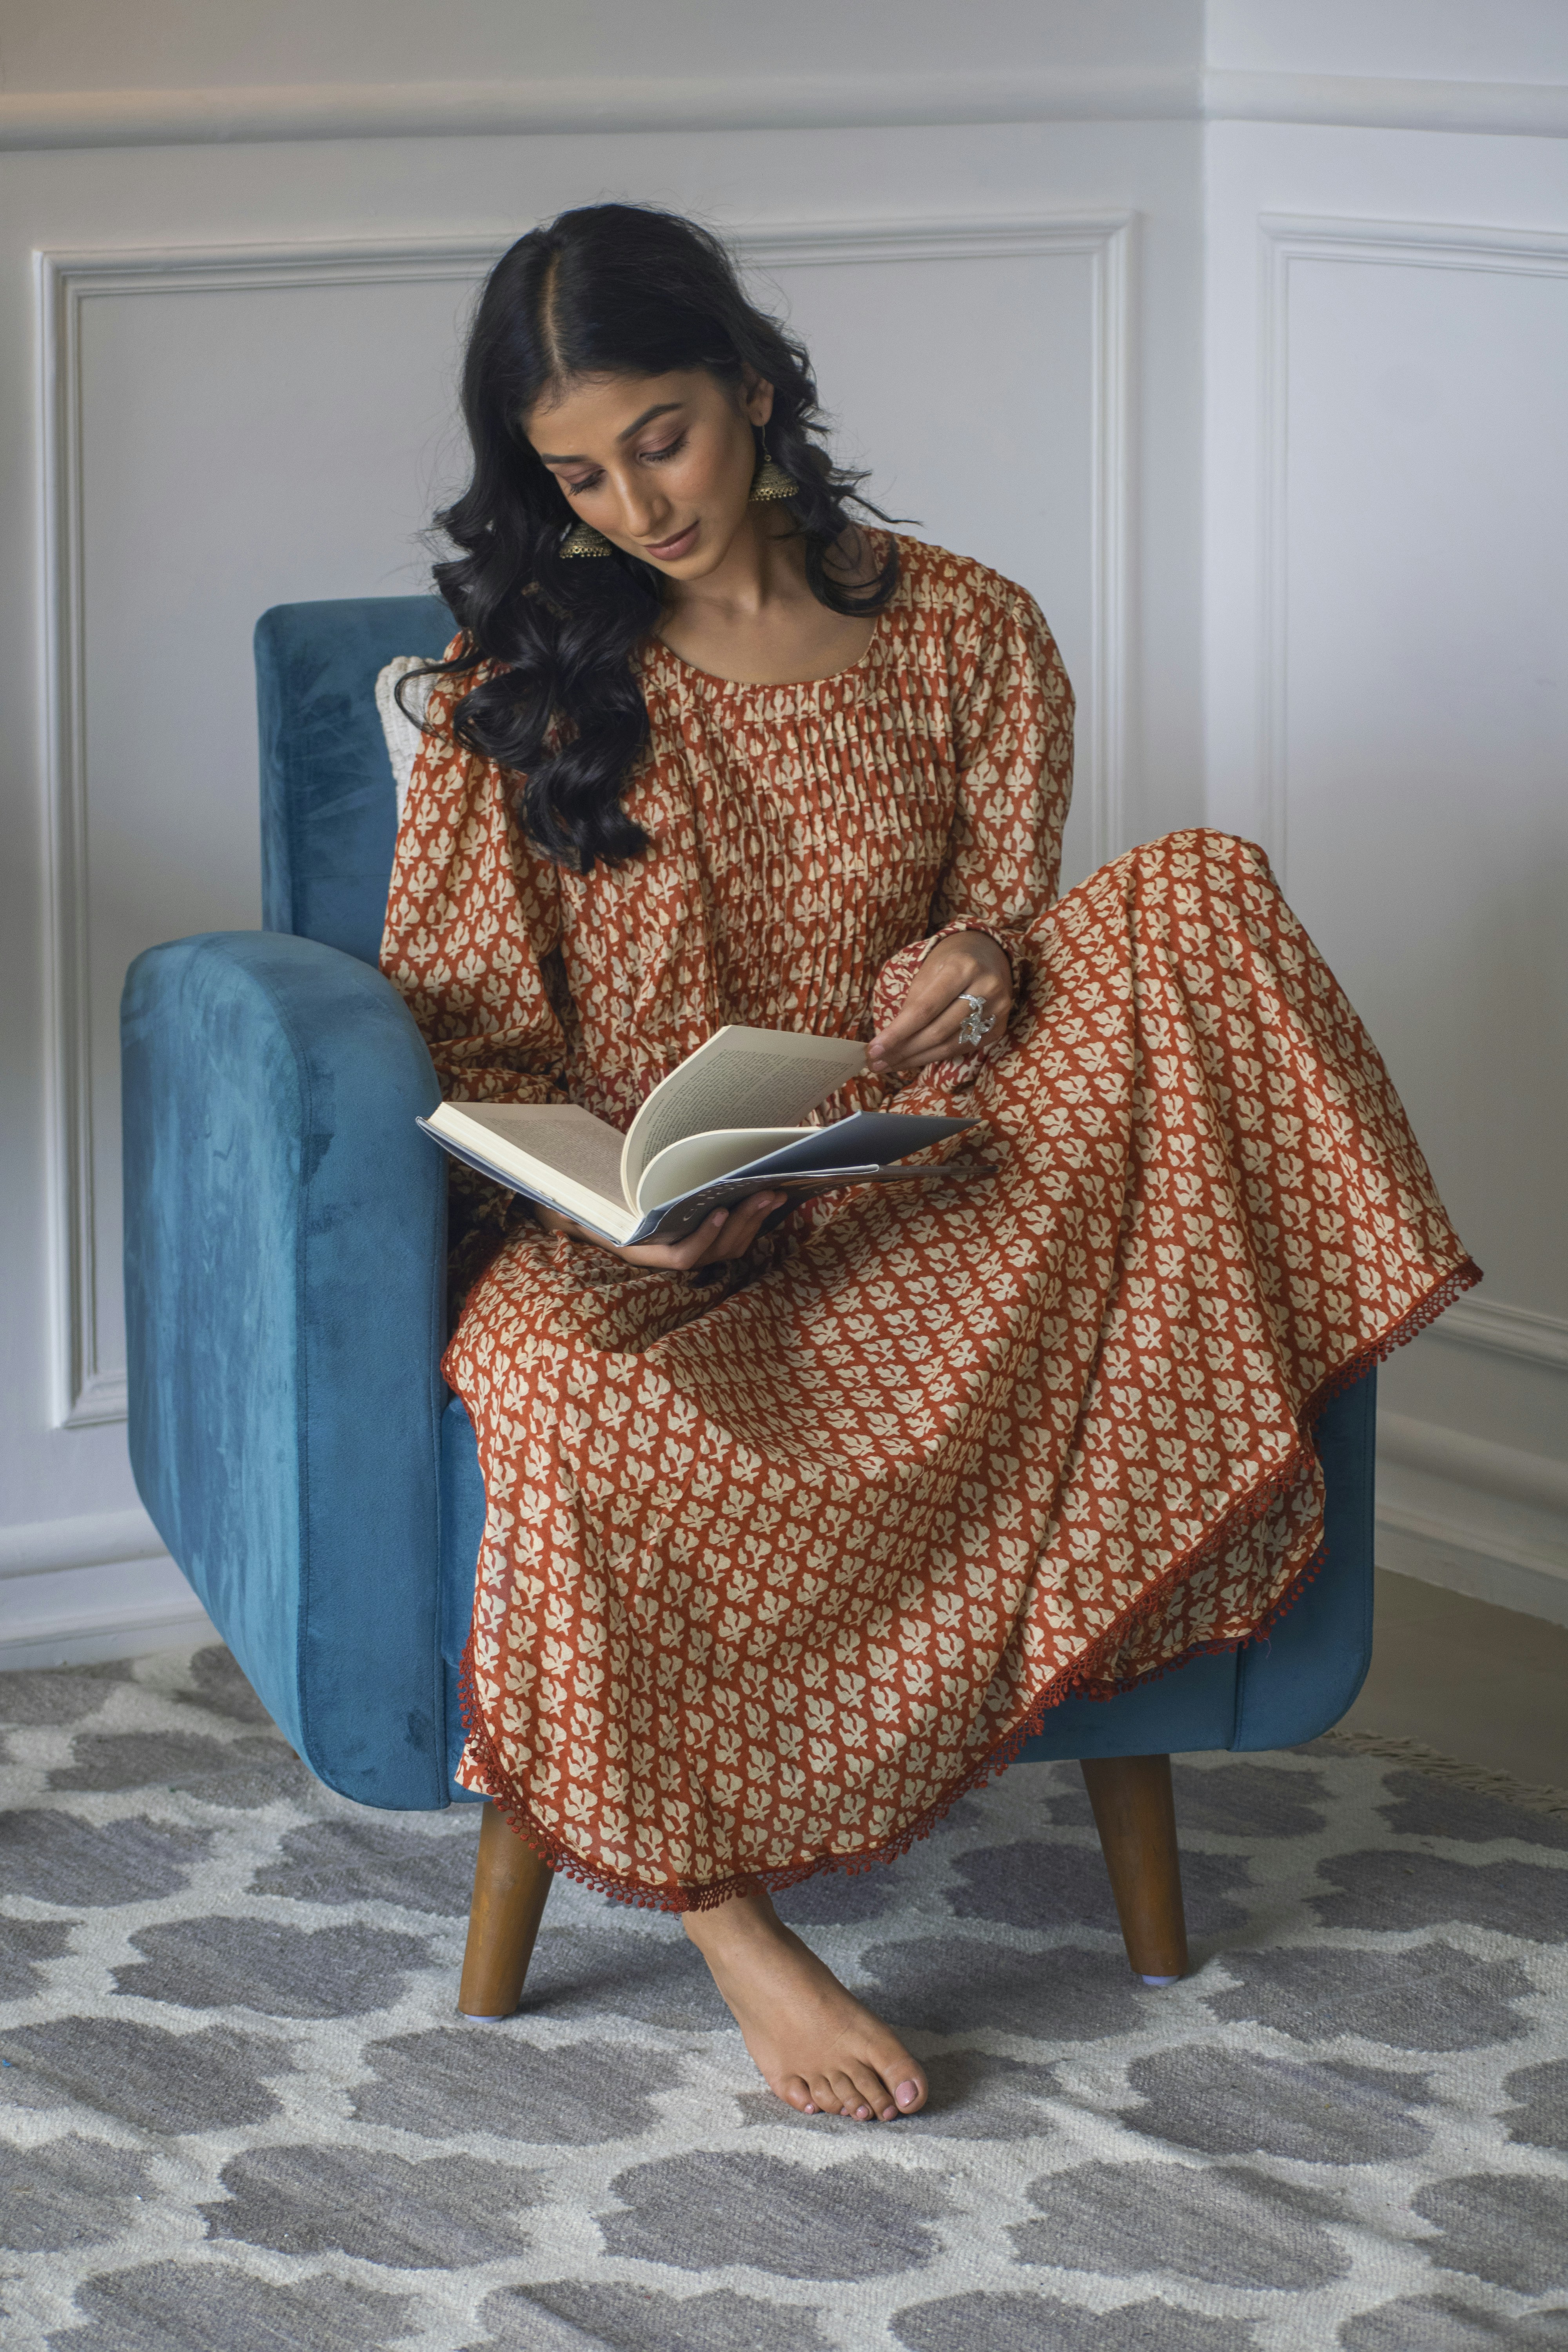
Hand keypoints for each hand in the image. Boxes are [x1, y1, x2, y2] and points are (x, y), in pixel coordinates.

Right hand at [533, 1189, 788, 1271]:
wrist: (596, 1222)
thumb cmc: (590, 1217)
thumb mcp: (580, 1217)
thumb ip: (573, 1218)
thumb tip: (555, 1216)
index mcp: (646, 1254)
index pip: (682, 1256)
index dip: (704, 1239)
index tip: (719, 1210)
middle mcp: (671, 1259)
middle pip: (717, 1250)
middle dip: (743, 1222)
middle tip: (763, 1193)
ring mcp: (692, 1251)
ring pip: (732, 1247)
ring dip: (754, 1221)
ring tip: (772, 1193)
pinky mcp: (706, 1244)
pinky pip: (735, 1240)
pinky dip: (752, 1223)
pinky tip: (766, 1201)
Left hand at [866, 931, 1011, 1080]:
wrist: (988, 955)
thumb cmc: (950, 961)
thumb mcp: (927, 971)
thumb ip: (911, 1004)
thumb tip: (886, 1041)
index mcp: (962, 968)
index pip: (924, 1009)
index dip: (897, 1033)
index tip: (873, 1050)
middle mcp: (985, 989)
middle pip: (937, 1032)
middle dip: (903, 1051)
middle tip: (876, 1063)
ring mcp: (996, 1011)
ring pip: (949, 1046)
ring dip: (915, 1059)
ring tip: (889, 1065)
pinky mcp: (999, 1028)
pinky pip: (961, 1049)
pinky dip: (935, 1056)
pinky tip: (914, 1060)